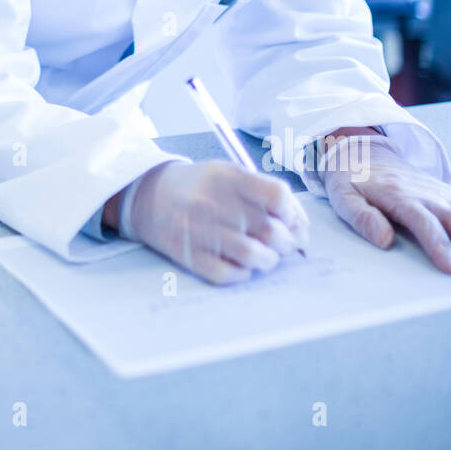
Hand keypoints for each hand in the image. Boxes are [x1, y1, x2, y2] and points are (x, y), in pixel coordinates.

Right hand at [125, 158, 309, 284]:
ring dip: (268, 260)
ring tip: (265, 256)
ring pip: (253, 256)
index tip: (290, 220)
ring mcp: (200, 231)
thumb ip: (264, 194)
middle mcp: (213, 202)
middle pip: (270, 230)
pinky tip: (241, 265)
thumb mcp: (230, 175)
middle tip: (283, 244)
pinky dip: (242, 274)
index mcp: (228, 177)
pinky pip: (228, 274)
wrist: (150, 196)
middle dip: (286, 243)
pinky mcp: (189, 256)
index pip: (277, 196)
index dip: (293, 213)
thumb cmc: (201, 187)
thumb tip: (300, 228)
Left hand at [319, 135, 450, 272]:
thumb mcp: (343, 197)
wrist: (362, 152)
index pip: (423, 222)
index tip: (448, 266)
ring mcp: (433, 189)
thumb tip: (384, 241)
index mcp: (396, 194)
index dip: (437, 244)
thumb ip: (362, 218)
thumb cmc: (351, 178)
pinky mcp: (439, 190)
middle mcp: (421, 191)